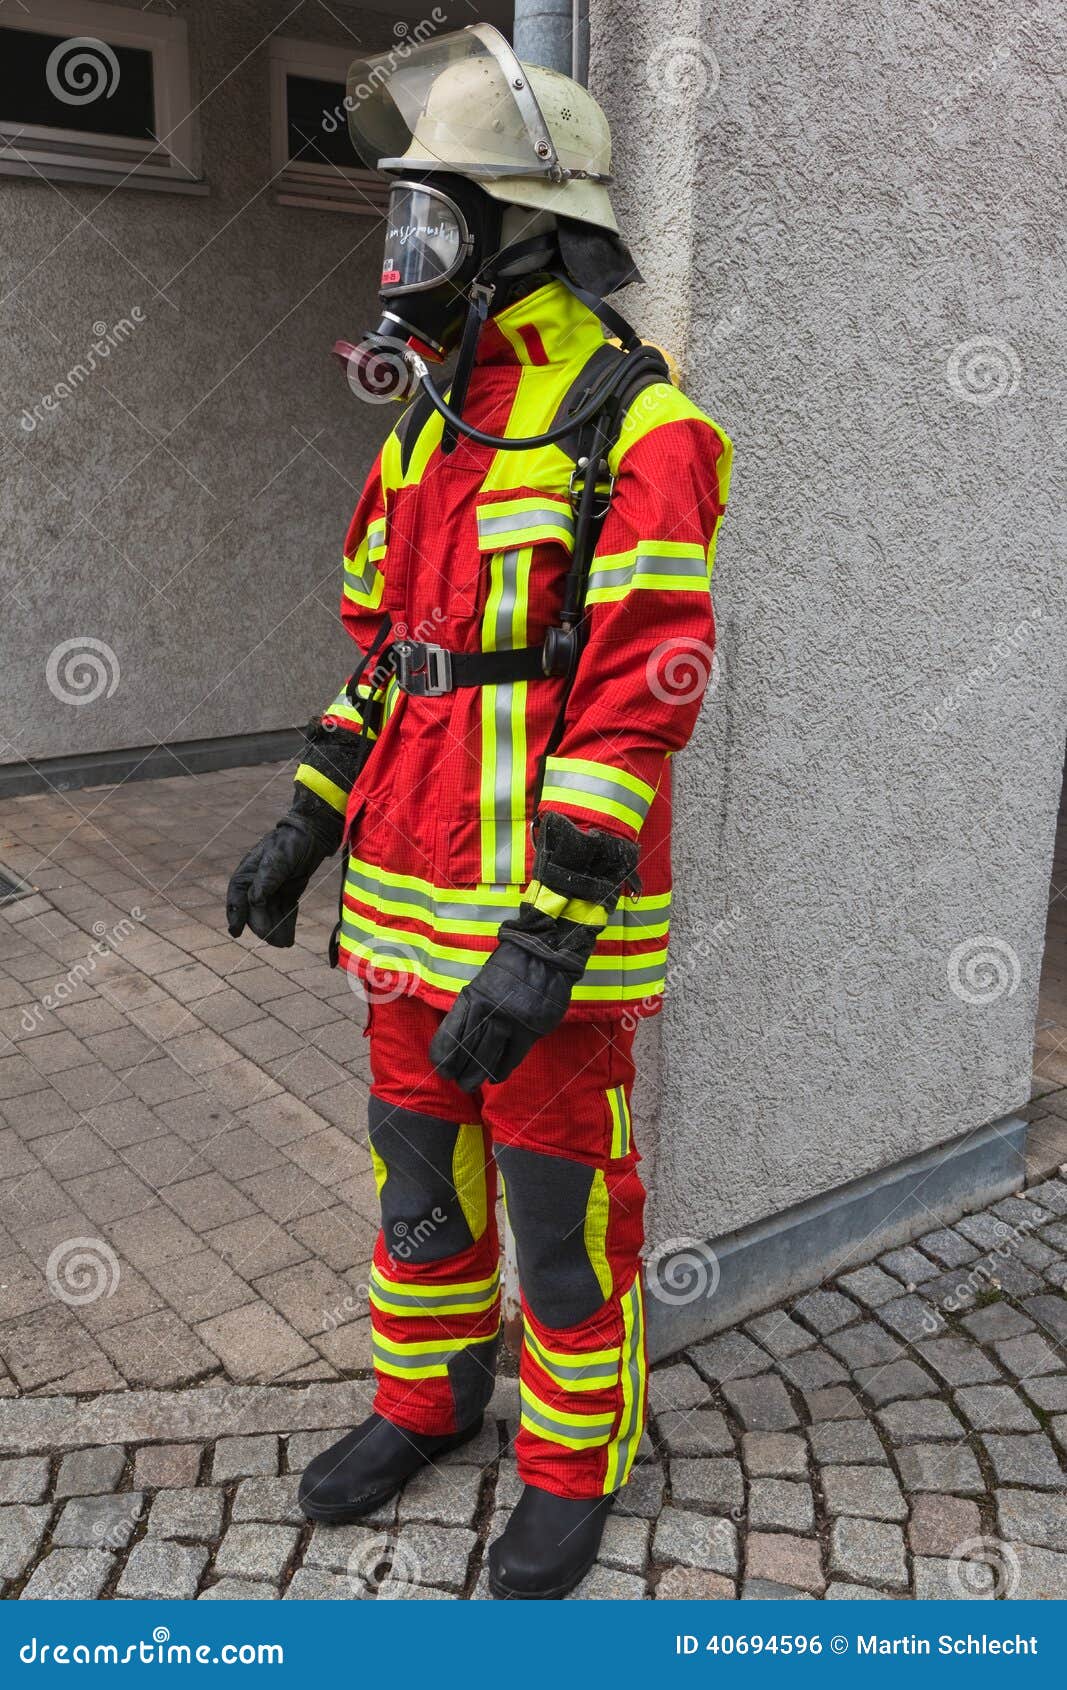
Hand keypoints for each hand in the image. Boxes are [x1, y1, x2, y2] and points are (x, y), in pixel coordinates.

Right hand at [226, 813, 334, 947]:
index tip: (235, 932)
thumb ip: (266, 880)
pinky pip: (283, 912)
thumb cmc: (291, 843)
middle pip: (255, 911)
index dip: (235, 915)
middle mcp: (257, 883)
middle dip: (264, 927)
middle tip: (275, 941)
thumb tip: (254, 901)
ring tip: (286, 943)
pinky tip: (289, 936)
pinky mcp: (287, 893)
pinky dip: (285, 924)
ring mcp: (272, 889)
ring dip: (276, 929)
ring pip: (269, 915)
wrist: (313, 834)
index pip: (237, 898)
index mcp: (248, 873)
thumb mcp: (277, 859)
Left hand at [429, 908, 597, 1089]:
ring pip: (487, 1058)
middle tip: (457, 1082)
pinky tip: (495, 1076)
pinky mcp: (529, 1030)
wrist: (543, 955)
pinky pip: (512, 1057)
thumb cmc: (510, 968)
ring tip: (471, 1085)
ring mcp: (509, 1023)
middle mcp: (487, 1012)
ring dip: (478, 1075)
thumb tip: (462, 1038)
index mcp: (472, 998)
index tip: (441, 1067)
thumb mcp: (482, 984)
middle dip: (460, 1071)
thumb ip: (472, 1009)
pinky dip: (502, 1069)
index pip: (451, 1033)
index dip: (444, 1055)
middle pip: (467, 1050)